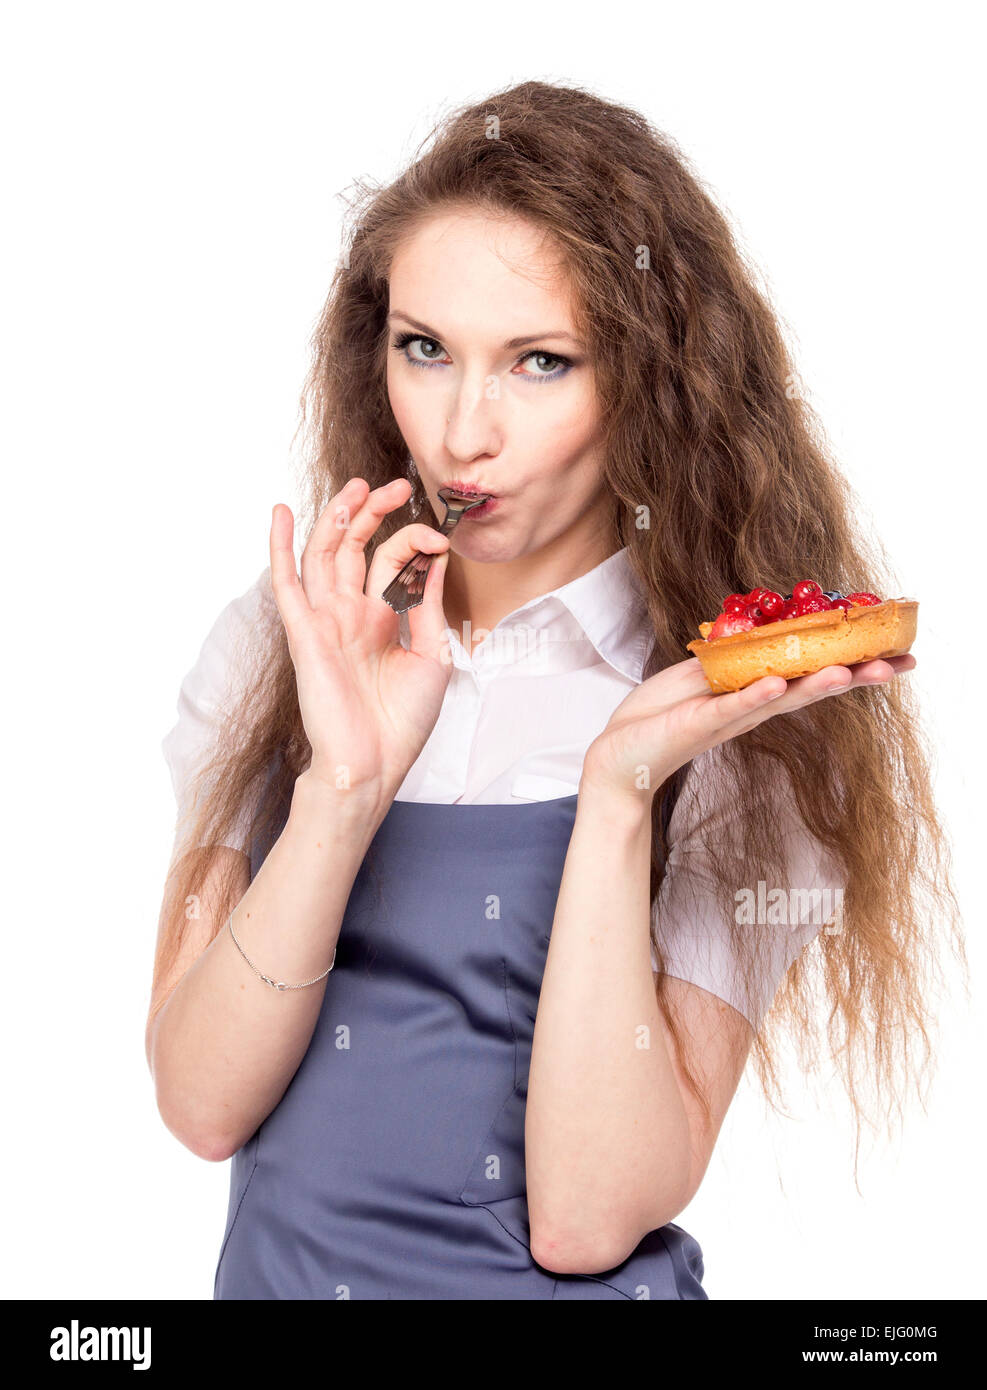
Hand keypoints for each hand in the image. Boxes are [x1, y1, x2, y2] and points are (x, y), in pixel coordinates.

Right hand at [269, 476, 451, 806]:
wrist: (374, 765)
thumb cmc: (401, 722)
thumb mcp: (432, 656)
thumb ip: (427, 607)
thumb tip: (435, 560)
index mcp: (381, 619)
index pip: (393, 563)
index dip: (416, 544)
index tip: (442, 539)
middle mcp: (351, 614)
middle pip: (355, 547)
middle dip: (374, 513)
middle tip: (397, 485)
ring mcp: (326, 621)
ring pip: (324, 556)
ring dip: (336, 518)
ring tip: (356, 486)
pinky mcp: (305, 634)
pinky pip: (288, 586)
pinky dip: (282, 549)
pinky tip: (282, 514)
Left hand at [582, 653, 916, 801]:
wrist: (620, 754)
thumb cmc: (661, 713)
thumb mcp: (703, 675)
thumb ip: (733, 656)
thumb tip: (764, 629)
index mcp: (755, 692)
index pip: (811, 674)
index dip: (852, 664)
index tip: (898, 655)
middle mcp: (750, 708)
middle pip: (810, 689)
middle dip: (853, 676)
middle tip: (896, 666)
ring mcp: (726, 717)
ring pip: (778, 699)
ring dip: (811, 685)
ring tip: (845, 671)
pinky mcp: (696, 723)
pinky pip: (729, 708)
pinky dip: (752, 696)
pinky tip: (775, 684)